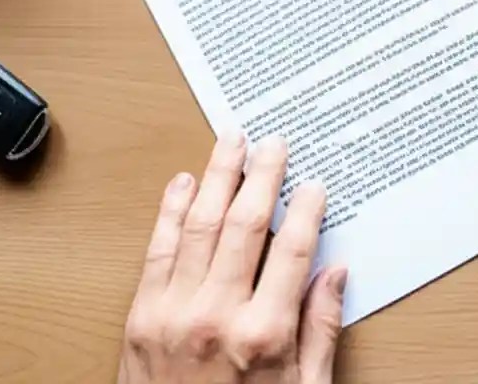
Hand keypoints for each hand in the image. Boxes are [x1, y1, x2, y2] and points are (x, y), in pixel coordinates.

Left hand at [120, 133, 347, 383]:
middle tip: (274, 143)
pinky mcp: (140, 318)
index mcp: (265, 335)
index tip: (313, 185)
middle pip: (245, 224)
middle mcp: (217, 316)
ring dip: (218, 176)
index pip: (292, 250)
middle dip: (262, 176)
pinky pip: (157, 250)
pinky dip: (170, 211)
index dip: (305, 209)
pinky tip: (184, 183)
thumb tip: (336, 275)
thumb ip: (319, 332)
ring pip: (199, 224)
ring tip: (231, 143)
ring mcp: (173, 313)